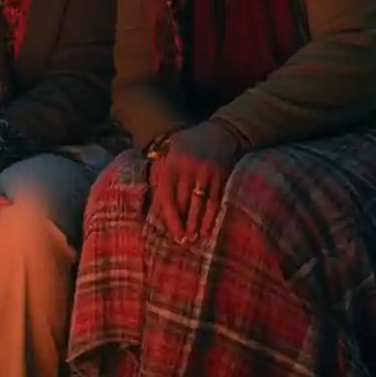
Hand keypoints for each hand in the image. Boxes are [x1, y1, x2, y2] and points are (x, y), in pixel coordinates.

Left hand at [151, 122, 240, 242]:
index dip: (170, 217)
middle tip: (182, 242)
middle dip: (183, 224)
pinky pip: (215, 202)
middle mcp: (188, 170)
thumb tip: (155, 202)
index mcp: (172, 165)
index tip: (172, 232)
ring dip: (196, 225)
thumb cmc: (187, 146)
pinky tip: (207, 230)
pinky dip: (210, 218)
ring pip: (200, 205)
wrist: (217, 133)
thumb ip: (162, 173)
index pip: (168, 196)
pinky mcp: (220, 178)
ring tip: (193, 240)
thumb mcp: (170, 152)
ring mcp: (206, 175)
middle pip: (184, 203)